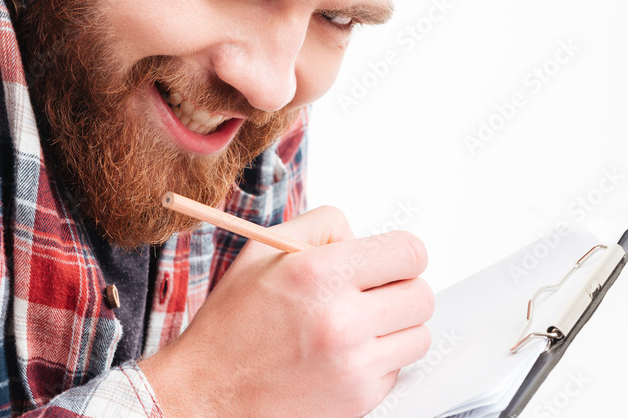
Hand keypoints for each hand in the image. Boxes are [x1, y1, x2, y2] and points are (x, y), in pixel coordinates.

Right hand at [139, 206, 433, 416]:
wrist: (206, 396)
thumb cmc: (230, 326)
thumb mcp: (261, 252)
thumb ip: (320, 227)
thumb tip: (362, 235)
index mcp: (318, 274)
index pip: (408, 252)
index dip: (401, 254)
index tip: (390, 262)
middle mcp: (341, 320)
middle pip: (422, 295)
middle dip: (400, 290)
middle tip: (372, 294)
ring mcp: (353, 366)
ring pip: (417, 335)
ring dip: (394, 328)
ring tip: (356, 327)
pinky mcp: (359, 400)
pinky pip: (397, 370)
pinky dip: (377, 361)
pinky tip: (342, 357)